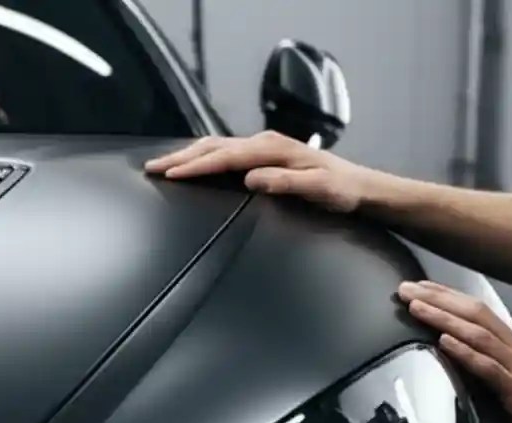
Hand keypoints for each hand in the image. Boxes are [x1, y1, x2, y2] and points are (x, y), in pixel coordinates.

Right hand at [145, 131, 377, 212]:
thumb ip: (286, 182)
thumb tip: (251, 177)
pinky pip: (225, 150)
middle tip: (151, 167)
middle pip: (214, 146)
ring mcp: (264, 145)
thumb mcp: (320, 190)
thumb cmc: (341, 191)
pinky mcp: (264, 153)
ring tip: (162, 164)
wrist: (360, 186)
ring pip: (216, 145)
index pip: (225, 156)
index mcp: (273, 149)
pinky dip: (202, 154)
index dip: (196, 166)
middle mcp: (265, 142)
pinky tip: (192, 161)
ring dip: (188, 155)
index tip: (170, 174)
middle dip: (180, 157)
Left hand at [396, 280, 511, 422]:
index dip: (447, 297)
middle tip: (406, 287)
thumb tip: (459, 357)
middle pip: (475, 315)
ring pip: (479, 335)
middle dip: (438, 299)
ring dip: (444, 318)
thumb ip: (492, 369)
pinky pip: (490, 369)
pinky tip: (445, 342)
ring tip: (416, 306)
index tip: (417, 286)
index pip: (478, 312)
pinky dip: (467, 353)